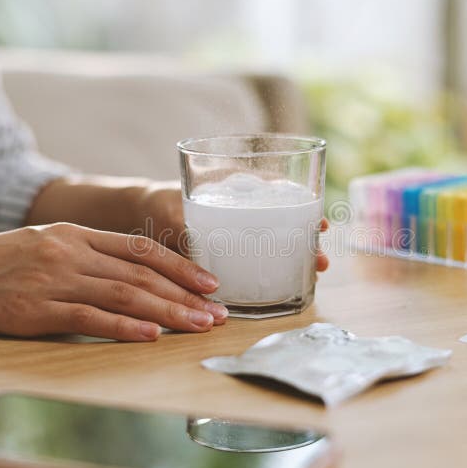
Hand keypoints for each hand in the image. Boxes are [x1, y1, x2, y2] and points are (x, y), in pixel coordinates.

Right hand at [0, 223, 227, 340]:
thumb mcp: (46, 243)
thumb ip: (88, 253)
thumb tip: (134, 273)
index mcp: (77, 234)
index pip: (142, 249)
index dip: (181, 266)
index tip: (210, 283)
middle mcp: (72, 252)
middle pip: (142, 273)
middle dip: (186, 294)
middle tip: (218, 313)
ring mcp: (54, 280)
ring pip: (125, 294)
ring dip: (168, 312)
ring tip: (199, 326)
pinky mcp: (35, 310)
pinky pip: (88, 318)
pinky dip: (123, 327)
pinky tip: (150, 335)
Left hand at [133, 180, 329, 271]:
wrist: (144, 216)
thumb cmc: (160, 206)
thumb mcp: (171, 217)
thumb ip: (183, 235)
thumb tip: (196, 257)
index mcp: (234, 188)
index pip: (278, 192)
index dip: (303, 206)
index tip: (320, 222)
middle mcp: (245, 208)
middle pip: (288, 219)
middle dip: (308, 238)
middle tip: (323, 258)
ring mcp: (242, 231)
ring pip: (280, 239)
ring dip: (299, 254)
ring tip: (316, 270)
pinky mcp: (234, 252)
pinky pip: (261, 258)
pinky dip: (278, 267)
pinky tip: (293, 279)